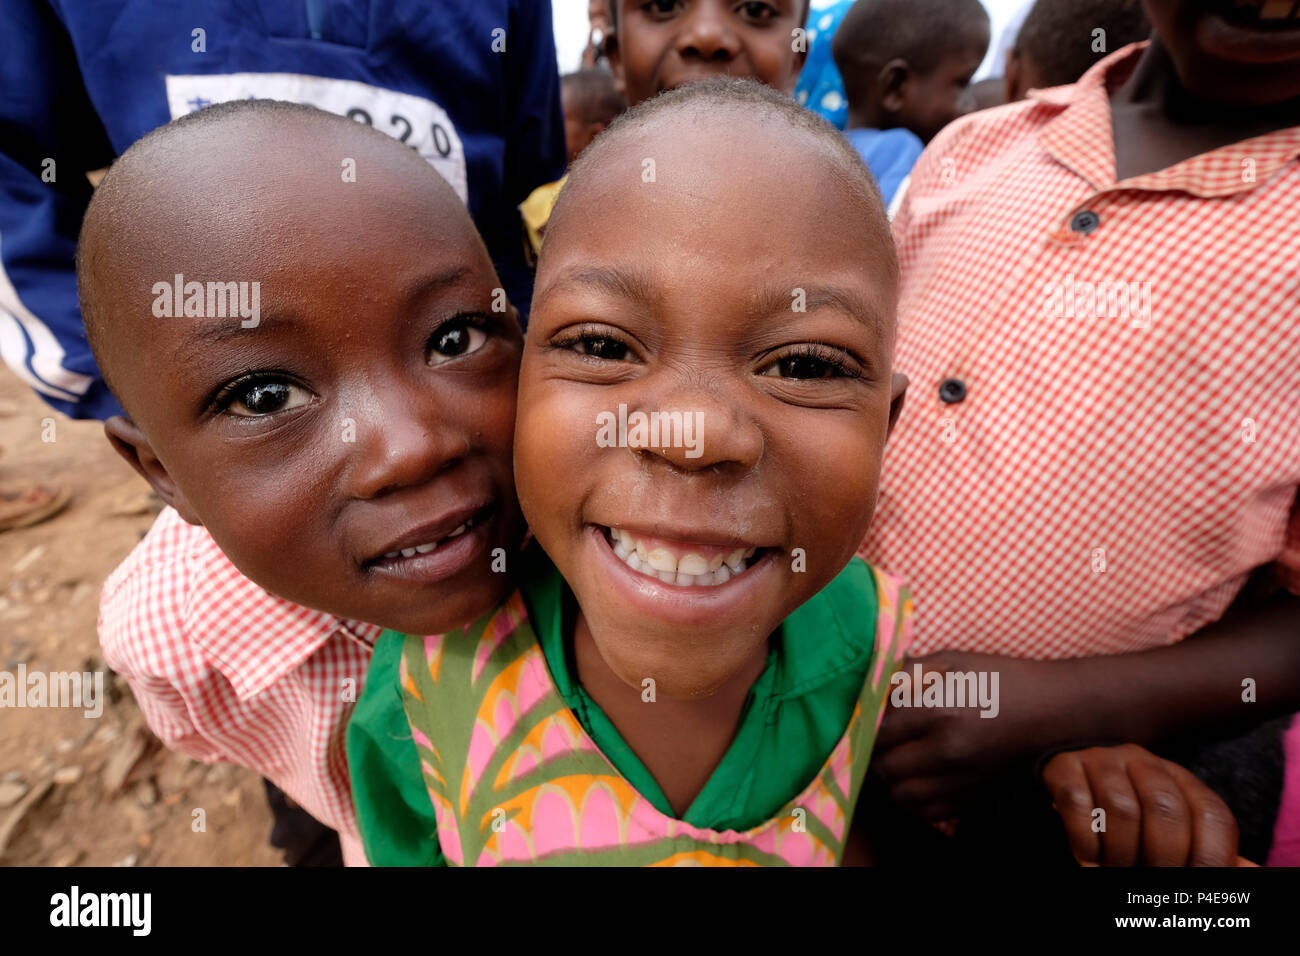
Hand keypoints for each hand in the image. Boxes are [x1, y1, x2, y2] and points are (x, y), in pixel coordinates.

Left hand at [871, 651, 1074, 820]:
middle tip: (876, 740)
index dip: (863, 725)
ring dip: (889, 780)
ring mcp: (962, 780)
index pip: (876, 730)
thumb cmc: (1000, 678)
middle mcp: (947, 751)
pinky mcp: (974, 798)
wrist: (1053, 711)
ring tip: (894, 760)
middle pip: (883, 767)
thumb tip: (867, 685)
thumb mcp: (951, 661)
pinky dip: (912, 800)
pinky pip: (926, 812)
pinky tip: (916, 778)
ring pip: (899, 796)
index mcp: (938, 710)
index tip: (863, 718)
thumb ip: (905, 673)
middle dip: (872, 754)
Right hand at [1042, 744, 1238, 865]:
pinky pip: (1077, 802)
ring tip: (1113, 872)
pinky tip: (1087, 859)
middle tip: (1147, 882)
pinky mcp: (1065, 765)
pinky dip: (1084, 840)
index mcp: (1182, 780)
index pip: (1212, 816)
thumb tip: (1248, 869)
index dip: (1210, 857)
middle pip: (1166, 810)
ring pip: (1120, 808)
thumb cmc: (1133, 818)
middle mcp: (1145, 761)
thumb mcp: (1175, 829)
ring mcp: (1103, 760)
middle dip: (1160, 859)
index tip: (1195, 885)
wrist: (1076, 782)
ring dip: (1118, 854)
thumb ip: (1208, 849)